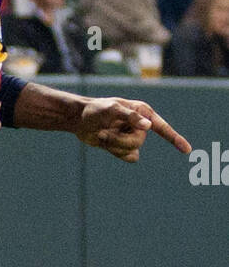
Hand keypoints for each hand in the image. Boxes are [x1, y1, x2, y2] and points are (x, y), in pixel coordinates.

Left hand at [75, 97, 190, 161]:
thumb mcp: (111, 109)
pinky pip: (127, 157)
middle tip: (103, 131)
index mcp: (142, 112)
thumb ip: (130, 116)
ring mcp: (132, 136)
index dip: (175, 139)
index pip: (162, 127)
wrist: (80, 120)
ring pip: (133, 151)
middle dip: (119, 140)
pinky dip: (115, 152)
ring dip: (114, 145)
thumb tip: (149, 126)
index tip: (187, 150)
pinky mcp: (124, 147)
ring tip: (102, 134)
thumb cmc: (95, 110)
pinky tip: (105, 142)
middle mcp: (140, 125)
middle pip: (139, 142)